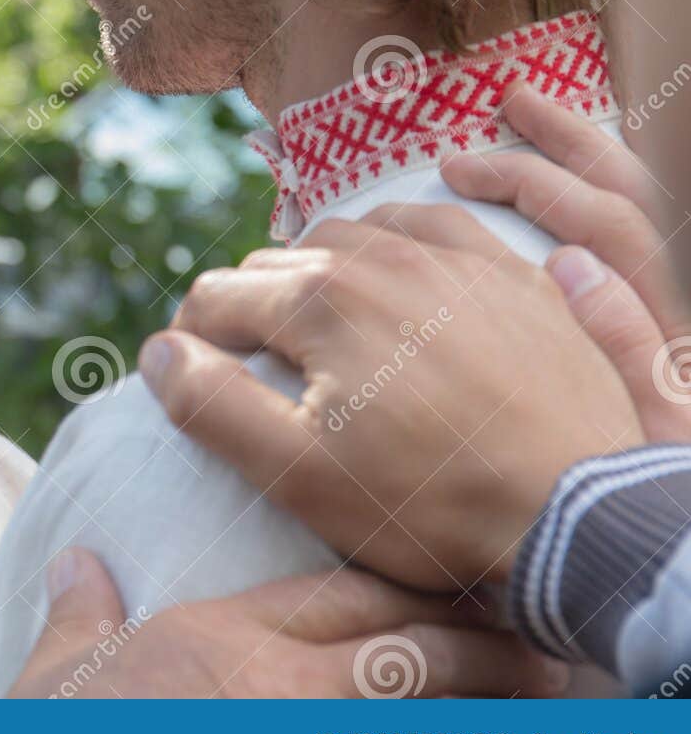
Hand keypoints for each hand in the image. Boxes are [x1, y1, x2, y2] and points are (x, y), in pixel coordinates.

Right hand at [4, 547, 566, 697]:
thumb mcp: (55, 681)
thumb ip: (78, 617)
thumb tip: (76, 562)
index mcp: (224, 646)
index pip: (336, 596)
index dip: (403, 583)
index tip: (452, 574)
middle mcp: (280, 695)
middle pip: (403, 652)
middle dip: (473, 642)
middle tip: (529, 635)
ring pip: (421, 721)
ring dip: (485, 710)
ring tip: (540, 698)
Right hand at [138, 86, 690, 588]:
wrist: (577, 512)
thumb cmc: (431, 503)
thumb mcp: (299, 475)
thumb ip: (212, 405)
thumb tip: (157, 350)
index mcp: (316, 299)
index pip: (215, 296)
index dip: (189, 340)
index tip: (195, 378)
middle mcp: (376, 256)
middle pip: (276, 262)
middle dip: (251, 307)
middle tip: (259, 367)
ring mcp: (448, 257)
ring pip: (349, 233)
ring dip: (318, 269)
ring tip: (321, 324)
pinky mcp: (506, 271)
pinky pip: (434, 221)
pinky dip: (397, 237)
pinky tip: (396, 268)